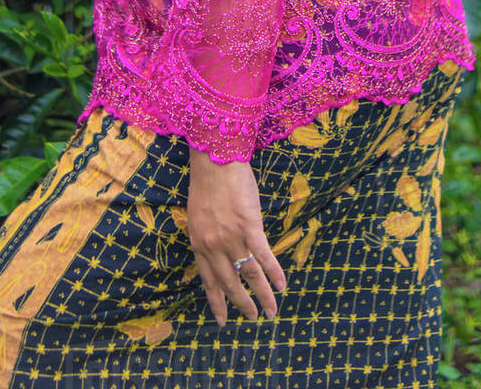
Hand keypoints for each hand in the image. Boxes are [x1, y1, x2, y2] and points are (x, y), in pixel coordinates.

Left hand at [187, 146, 286, 325]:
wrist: (216, 160)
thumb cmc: (206, 182)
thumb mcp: (198, 216)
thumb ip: (206, 236)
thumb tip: (217, 252)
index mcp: (198, 244)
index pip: (208, 281)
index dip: (217, 301)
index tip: (222, 320)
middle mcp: (214, 247)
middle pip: (230, 283)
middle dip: (241, 305)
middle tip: (251, 319)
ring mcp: (232, 238)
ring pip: (249, 275)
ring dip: (262, 295)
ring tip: (270, 311)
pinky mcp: (250, 227)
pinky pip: (263, 256)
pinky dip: (274, 273)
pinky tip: (282, 286)